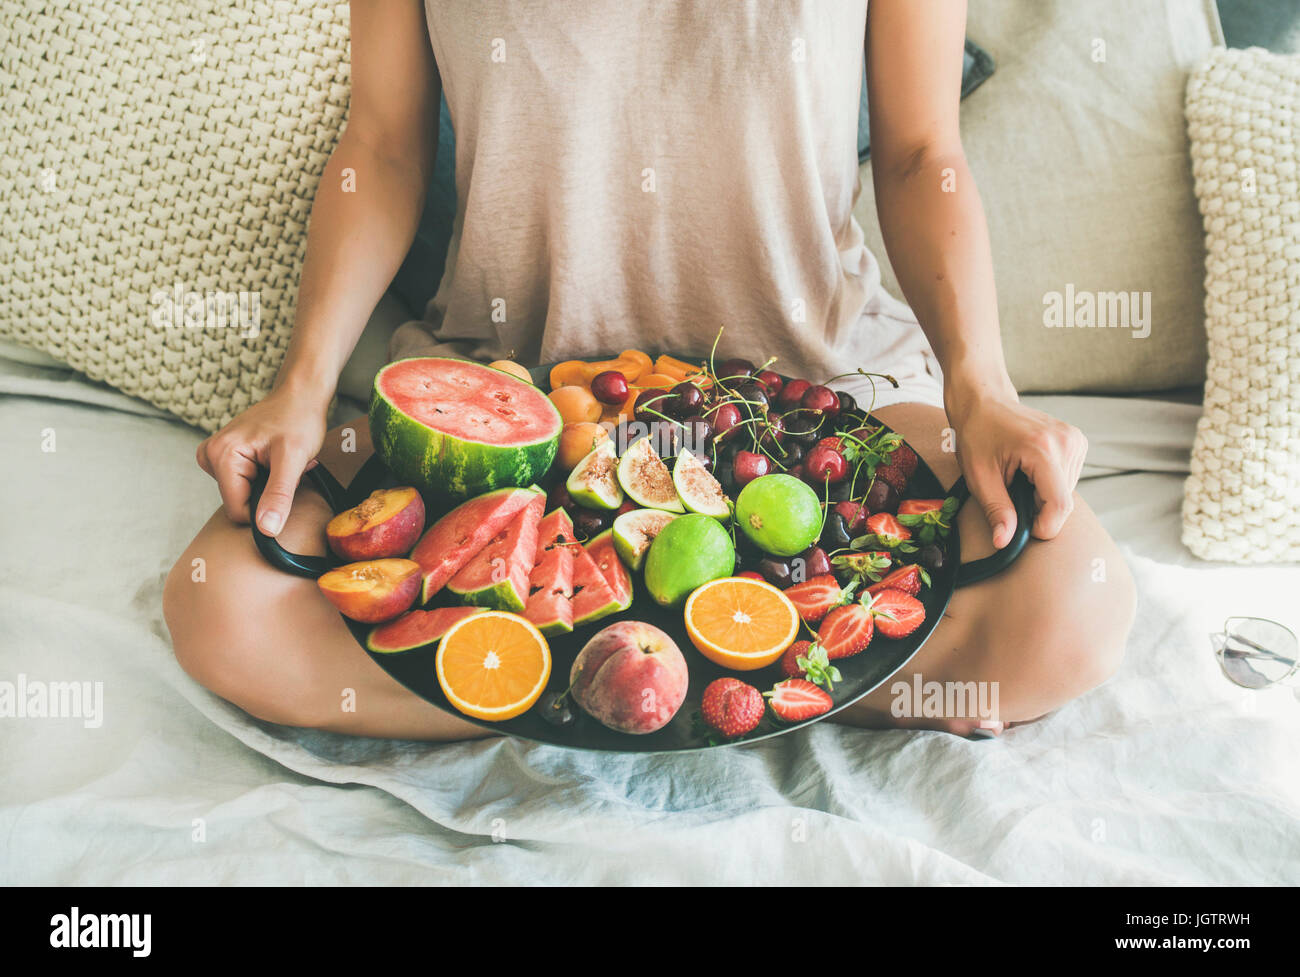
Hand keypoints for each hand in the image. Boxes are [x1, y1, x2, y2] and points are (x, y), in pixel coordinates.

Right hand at [195, 385, 329, 535]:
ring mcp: (215, 456)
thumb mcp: (293, 459)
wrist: (300, 394)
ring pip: (243, 495)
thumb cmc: (299, 418)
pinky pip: (244, 483)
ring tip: (281, 461)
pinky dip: (264, 476)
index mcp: (221, 456)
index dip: (267, 509)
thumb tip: (266, 530)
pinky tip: (275, 459)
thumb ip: (278, 495)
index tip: (288, 484)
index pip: (239, 511)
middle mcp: (210, 455)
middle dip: (269, 492)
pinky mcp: (224, 457)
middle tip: (287, 467)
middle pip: (240, 503)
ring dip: (268, 484)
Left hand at [948, 392, 1087, 548]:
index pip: (1059, 505)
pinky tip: (1029, 471)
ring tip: (1018, 477)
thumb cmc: (976, 434)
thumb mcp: (979, 476)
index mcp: (1043, 449)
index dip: (1044, 526)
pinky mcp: (1077, 441)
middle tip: (1010, 494)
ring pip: (1066, 492)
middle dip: (1038, 509)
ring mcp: (1075, 439)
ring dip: (1042, 496)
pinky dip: (1048, 484)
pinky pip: (1068, 479)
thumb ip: (996, 510)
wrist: (984, 400)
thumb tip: (1004, 542)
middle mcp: (1067, 442)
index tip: (1024, 531)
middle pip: (1063, 501)